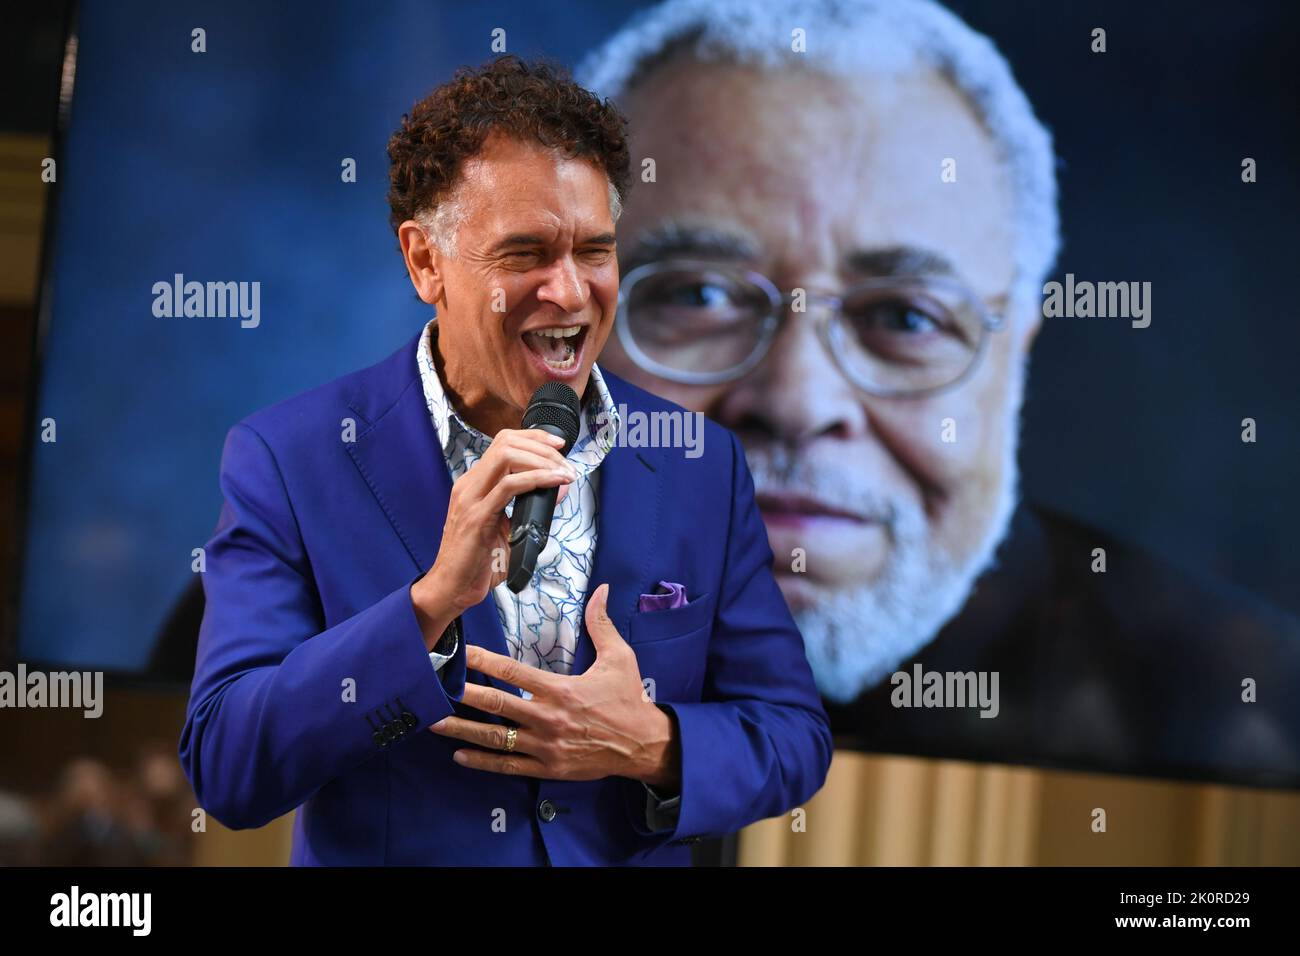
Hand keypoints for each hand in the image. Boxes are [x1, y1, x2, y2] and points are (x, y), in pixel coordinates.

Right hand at [413, 428, 575, 618]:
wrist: (452, 588)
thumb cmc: (479, 562)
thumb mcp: (509, 528)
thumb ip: (532, 506)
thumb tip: (559, 487)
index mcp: (474, 484)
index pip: (502, 442)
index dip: (533, 437)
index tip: (558, 445)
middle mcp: (469, 485)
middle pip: (506, 442)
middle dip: (541, 446)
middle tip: (566, 463)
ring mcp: (470, 498)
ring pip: (506, 456)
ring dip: (541, 460)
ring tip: (563, 472)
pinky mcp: (476, 516)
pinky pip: (508, 486)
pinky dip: (537, 479)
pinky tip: (554, 482)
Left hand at [428, 584, 679, 787]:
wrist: (642, 745)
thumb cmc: (628, 699)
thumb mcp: (619, 657)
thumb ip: (601, 624)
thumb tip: (600, 590)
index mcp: (560, 690)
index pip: (512, 672)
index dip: (483, 661)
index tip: (461, 652)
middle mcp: (547, 718)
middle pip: (495, 705)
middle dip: (462, 695)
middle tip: (434, 689)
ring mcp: (545, 746)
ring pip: (495, 738)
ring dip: (462, 730)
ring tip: (435, 723)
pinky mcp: (547, 767)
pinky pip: (508, 765)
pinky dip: (483, 761)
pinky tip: (460, 756)